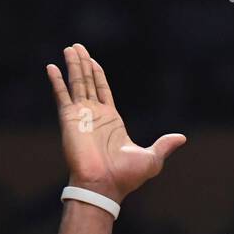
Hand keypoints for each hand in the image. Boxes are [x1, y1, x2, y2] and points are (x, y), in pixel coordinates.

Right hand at [46, 43, 184, 202]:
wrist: (104, 186)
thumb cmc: (126, 177)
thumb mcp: (152, 159)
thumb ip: (164, 145)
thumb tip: (182, 138)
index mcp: (112, 121)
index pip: (103, 90)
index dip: (98, 75)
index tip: (92, 60)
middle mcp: (95, 115)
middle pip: (88, 82)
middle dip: (83, 64)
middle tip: (77, 47)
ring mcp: (81, 116)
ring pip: (76, 83)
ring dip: (73, 65)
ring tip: (69, 48)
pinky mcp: (69, 119)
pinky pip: (61, 95)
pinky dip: (56, 81)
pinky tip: (52, 67)